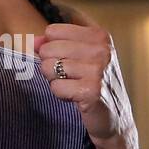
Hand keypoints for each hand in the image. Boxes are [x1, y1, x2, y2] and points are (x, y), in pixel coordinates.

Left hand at [31, 7, 134, 148]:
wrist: (114, 117)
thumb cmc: (94, 84)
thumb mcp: (80, 57)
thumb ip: (55, 44)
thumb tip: (34, 41)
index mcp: (99, 35)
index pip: (52, 31)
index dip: (52, 48)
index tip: (68, 60)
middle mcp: (101, 49)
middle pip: (48, 49)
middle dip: (51, 67)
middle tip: (70, 78)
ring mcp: (98, 70)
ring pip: (49, 68)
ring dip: (56, 82)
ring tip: (74, 87)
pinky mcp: (92, 91)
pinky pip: (55, 87)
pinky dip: (61, 95)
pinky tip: (76, 98)